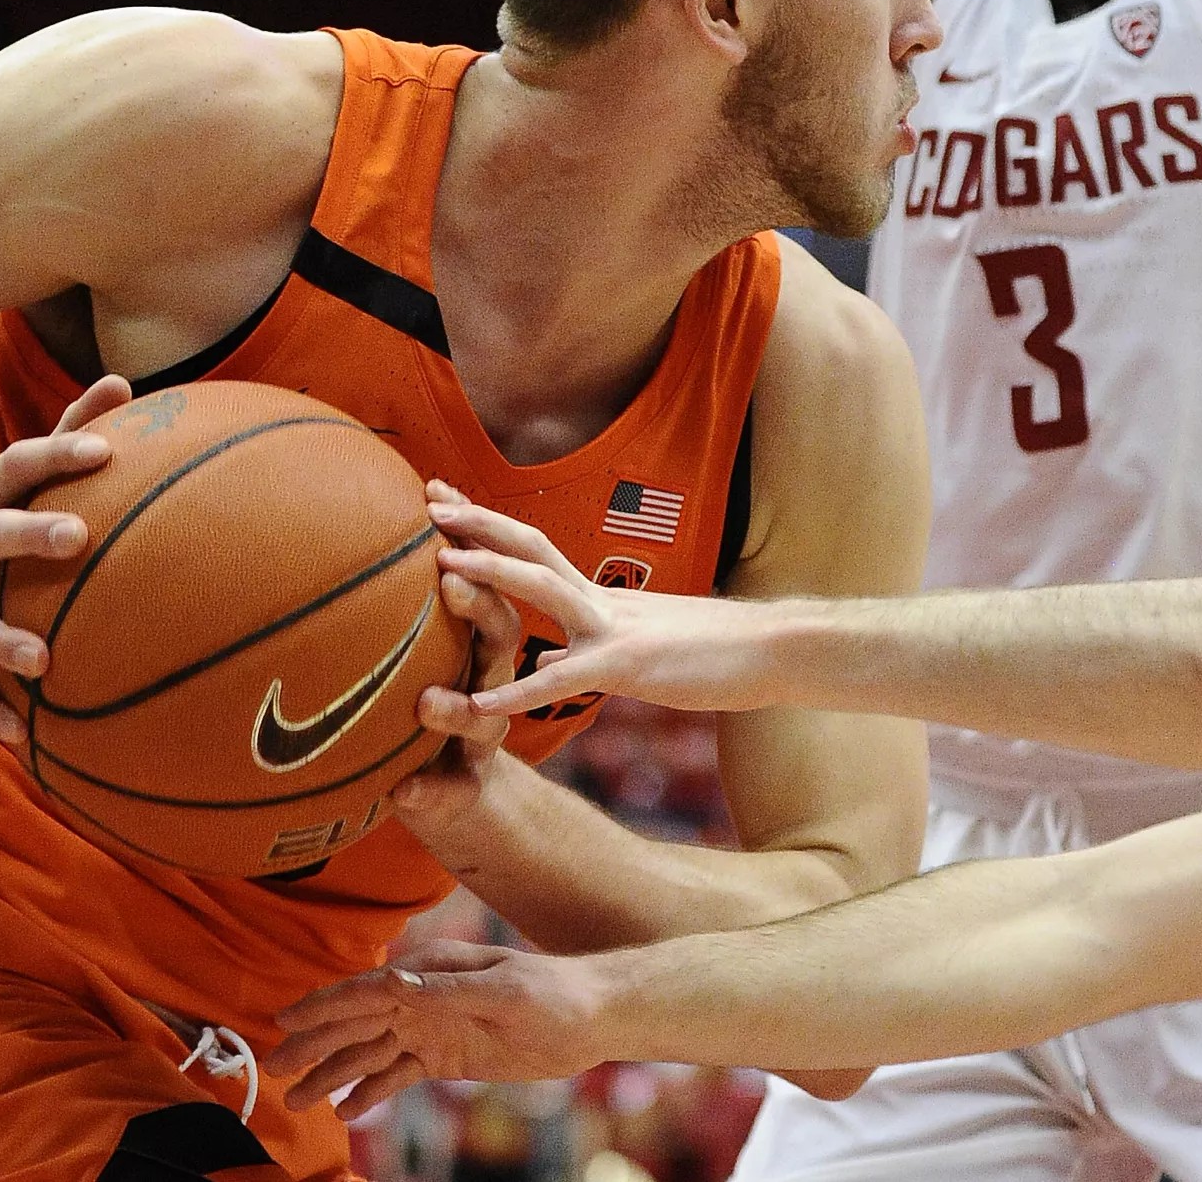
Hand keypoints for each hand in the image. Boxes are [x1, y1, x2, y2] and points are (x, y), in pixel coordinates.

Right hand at [0, 375, 130, 745]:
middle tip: (77, 537)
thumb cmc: (10, 513)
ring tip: (42, 661)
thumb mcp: (32, 473)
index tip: (106, 451)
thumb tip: (124, 380)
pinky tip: (22, 735)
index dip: (59, 452)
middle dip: (26, 534)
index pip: (20, 463)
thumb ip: (76, 428)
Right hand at [265, 941, 608, 1118]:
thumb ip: (446, 989)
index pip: (365, 991)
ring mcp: (431, 1028)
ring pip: (369, 1052)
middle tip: (275, 1067)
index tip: (285, 1020)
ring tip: (299, 1097)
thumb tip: (392, 985)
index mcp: (429, 974)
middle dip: (314, 1044)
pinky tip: (346, 1108)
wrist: (591, 1016)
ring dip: (334, 1072)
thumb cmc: (552, 991)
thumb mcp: (503, 988)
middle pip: (355, 1023)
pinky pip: (398, 1074)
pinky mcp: (446, 1055)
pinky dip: (370, 1090)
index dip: (323, 1007)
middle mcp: (421, 999)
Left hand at [385, 483, 524, 841]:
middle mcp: (487, 680)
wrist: (449, 792)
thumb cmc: (412, 700)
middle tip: (449, 581)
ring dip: (458, 709)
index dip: (469, 541)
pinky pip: (451, 792)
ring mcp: (481, 737)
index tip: (438, 502)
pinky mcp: (463, 789)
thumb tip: (324, 526)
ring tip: (426, 704)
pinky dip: (429, 791)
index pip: (483, 579)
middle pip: (502, 634)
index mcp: (473, 640)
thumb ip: (383, 607)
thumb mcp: (404, 651)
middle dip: (480, 607)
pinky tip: (404, 792)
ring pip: (486, 719)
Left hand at [429, 496, 784, 715]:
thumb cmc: (713, 653)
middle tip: (427, 500)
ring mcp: (613, 629)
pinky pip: (563, 678)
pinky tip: (478, 704)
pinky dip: (518, 691)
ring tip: (438, 566)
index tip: (444, 498)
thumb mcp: (640, 644)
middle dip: (476, 522)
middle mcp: (599, 600)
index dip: (486, 522)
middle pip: (528, 546)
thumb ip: (590, 647)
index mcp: (599, 595)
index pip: (532, 546)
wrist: (774, 650)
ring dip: (490, 574)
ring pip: (542, 589)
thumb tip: (549, 657)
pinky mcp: (628, 667)